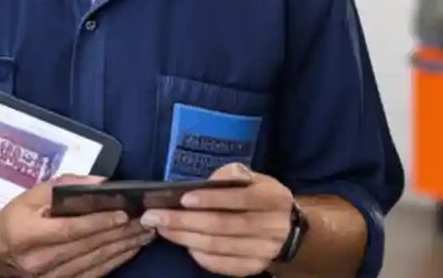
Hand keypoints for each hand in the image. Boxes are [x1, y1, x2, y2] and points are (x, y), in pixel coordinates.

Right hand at [0, 175, 154, 277]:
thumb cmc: (15, 219)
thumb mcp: (32, 194)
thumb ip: (65, 186)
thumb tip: (100, 183)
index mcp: (29, 233)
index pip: (70, 229)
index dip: (98, 222)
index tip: (123, 214)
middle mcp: (40, 259)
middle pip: (88, 246)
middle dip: (121, 233)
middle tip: (146, 220)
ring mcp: (51, 276)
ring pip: (95, 261)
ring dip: (123, 247)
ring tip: (144, 233)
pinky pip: (94, 274)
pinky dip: (115, 261)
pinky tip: (129, 250)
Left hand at [139, 164, 291, 276]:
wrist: (288, 229)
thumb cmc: (260, 197)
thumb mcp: (255, 178)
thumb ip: (233, 175)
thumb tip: (209, 182)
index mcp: (273, 198)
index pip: (240, 199)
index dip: (212, 199)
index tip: (183, 199)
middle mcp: (272, 227)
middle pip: (223, 226)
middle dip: (184, 221)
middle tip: (154, 216)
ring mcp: (264, 251)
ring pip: (218, 247)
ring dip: (184, 238)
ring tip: (161, 228)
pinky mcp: (255, 268)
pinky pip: (223, 265)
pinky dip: (200, 256)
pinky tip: (183, 244)